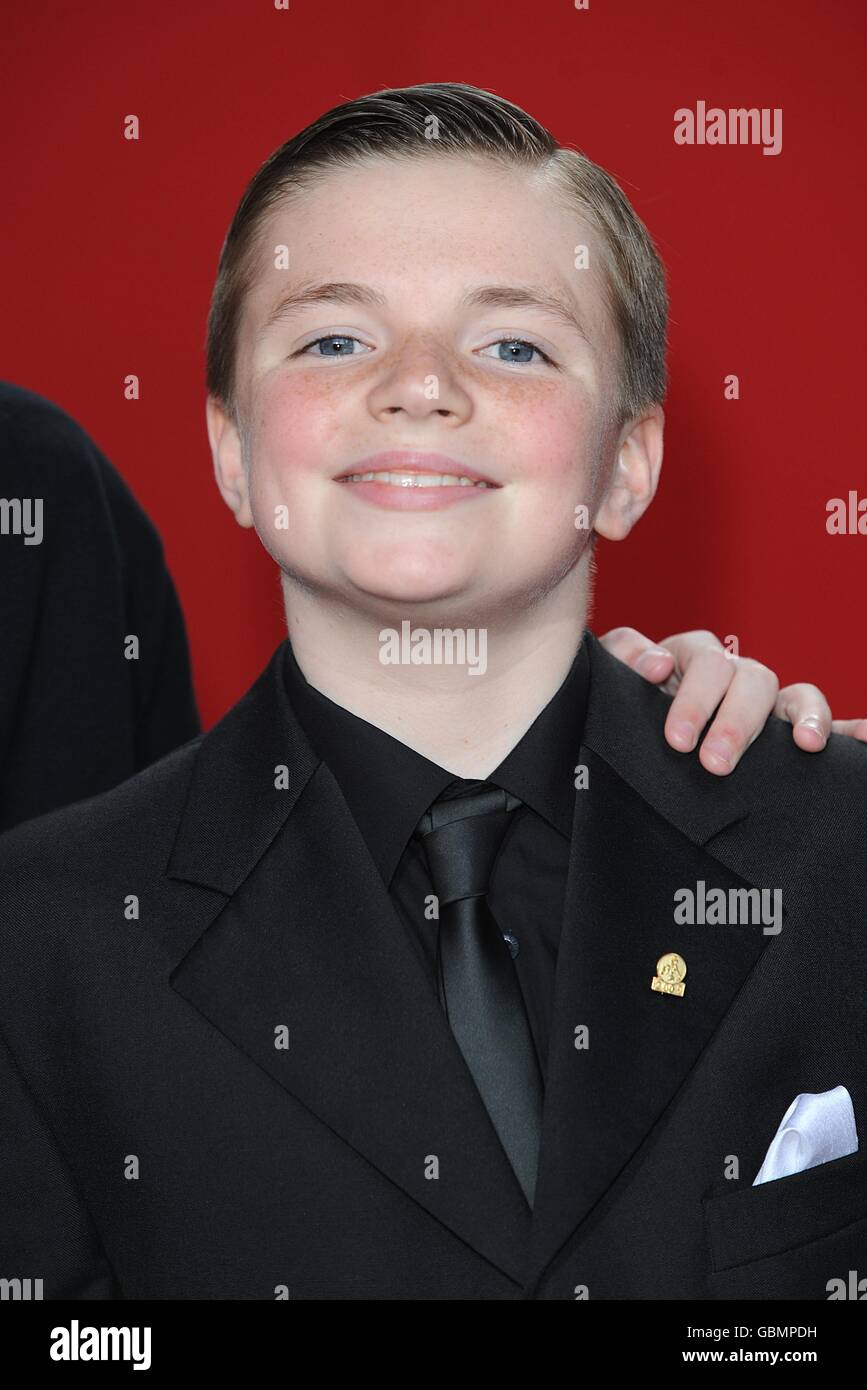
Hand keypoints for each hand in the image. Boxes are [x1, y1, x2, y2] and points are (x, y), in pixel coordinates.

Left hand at [599, 627, 866, 775]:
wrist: (619, 747)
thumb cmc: (620, 715)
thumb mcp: (612, 691)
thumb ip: (622, 664)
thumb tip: (653, 664)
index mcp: (687, 661)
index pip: (699, 659)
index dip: (690, 688)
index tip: (674, 728)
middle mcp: (730, 676)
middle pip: (746, 678)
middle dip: (733, 720)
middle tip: (713, 763)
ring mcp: (763, 704)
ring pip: (791, 694)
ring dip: (803, 717)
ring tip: (805, 746)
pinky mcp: (788, 732)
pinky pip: (828, 724)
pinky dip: (848, 729)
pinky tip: (864, 736)